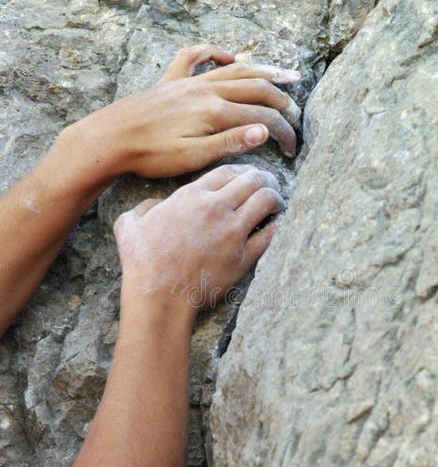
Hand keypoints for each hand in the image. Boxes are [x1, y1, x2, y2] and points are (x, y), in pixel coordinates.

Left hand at [58, 44, 301, 182]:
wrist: (109, 139)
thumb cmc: (150, 155)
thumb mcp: (193, 157)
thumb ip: (230, 142)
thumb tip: (264, 132)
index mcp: (214, 111)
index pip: (261, 118)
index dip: (282, 132)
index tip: (292, 149)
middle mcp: (205, 89)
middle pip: (255, 88)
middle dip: (281, 100)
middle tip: (297, 113)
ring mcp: (187, 82)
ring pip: (234, 69)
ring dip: (262, 71)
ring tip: (286, 74)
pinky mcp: (170, 81)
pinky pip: (194, 57)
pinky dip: (213, 52)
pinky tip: (227, 54)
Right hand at [115, 164, 283, 320]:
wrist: (158, 296)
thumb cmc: (142, 263)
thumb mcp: (129, 224)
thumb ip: (145, 208)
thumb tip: (155, 206)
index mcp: (191, 196)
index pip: (228, 171)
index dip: (242, 170)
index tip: (248, 176)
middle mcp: (215, 208)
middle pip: (253, 179)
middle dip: (265, 179)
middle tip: (270, 185)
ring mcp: (232, 232)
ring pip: (266, 200)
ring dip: (275, 198)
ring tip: (277, 203)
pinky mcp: (243, 256)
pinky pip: (271, 233)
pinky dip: (278, 225)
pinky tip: (279, 224)